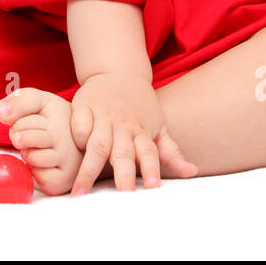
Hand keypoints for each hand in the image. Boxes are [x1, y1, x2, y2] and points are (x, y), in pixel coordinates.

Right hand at [68, 71, 197, 195]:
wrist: (118, 72)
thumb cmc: (140, 106)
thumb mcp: (158, 126)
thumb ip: (171, 152)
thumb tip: (192, 172)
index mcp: (142, 131)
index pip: (149, 152)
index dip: (152, 168)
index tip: (153, 187)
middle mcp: (123, 126)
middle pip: (123, 153)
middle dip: (123, 173)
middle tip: (123, 193)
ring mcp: (103, 116)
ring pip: (97, 145)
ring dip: (88, 169)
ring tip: (80, 192)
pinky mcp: (83, 106)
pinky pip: (79, 126)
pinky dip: (78, 137)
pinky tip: (74, 153)